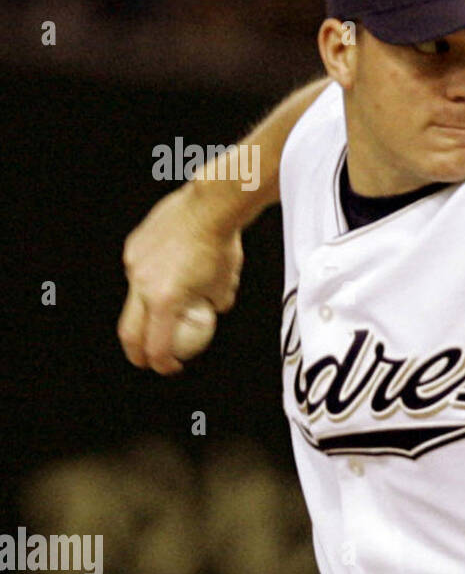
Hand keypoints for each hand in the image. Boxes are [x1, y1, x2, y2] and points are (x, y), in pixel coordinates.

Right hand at [118, 183, 243, 374]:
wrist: (210, 206)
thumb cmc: (222, 246)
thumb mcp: (225, 287)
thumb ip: (214, 305)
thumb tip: (210, 312)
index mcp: (164, 300)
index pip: (156, 345)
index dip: (162, 362)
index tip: (169, 367)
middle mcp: (142, 283)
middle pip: (130, 329)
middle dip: (138, 351)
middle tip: (149, 359)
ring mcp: (134, 264)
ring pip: (134, 297)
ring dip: (148, 310)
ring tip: (172, 302)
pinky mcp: (133, 246)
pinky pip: (139, 272)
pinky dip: (152, 280)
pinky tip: (172, 270)